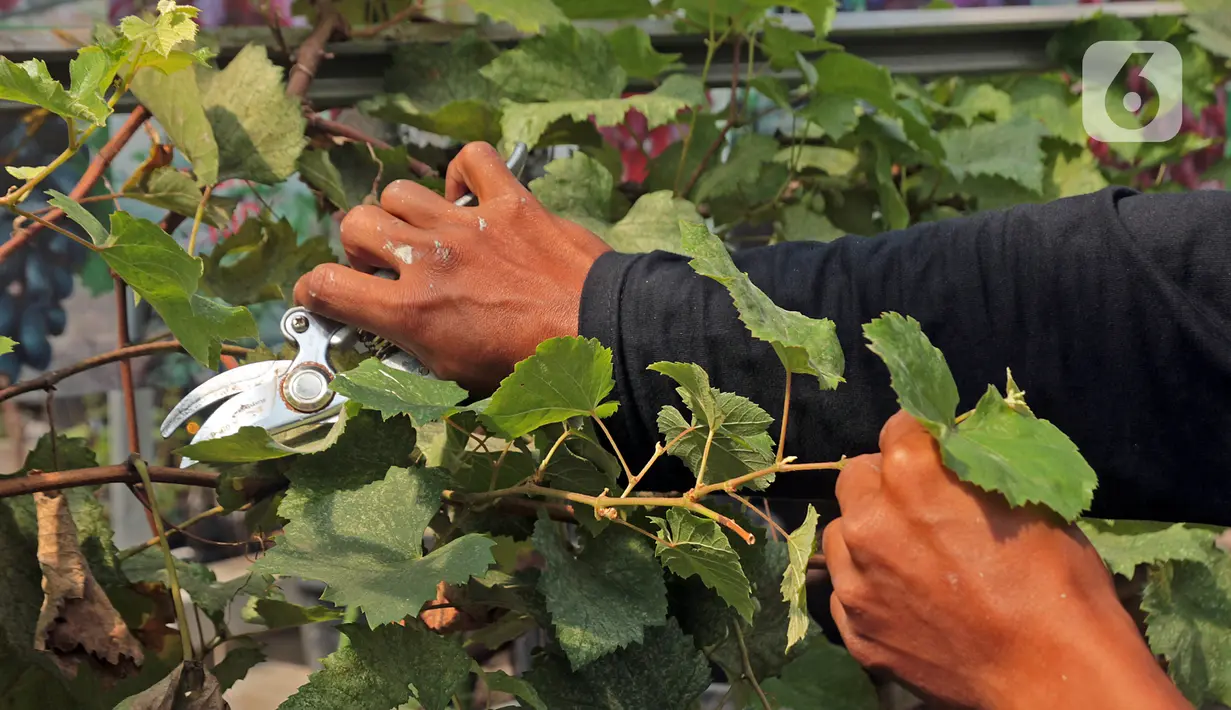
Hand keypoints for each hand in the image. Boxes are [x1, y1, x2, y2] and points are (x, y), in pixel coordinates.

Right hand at [293, 142, 611, 393]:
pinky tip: (468, 200)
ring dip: (404, 215)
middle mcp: (430, 262)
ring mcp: (468, 225)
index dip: (316, 290)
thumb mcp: (459, 379)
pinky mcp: (510, 202)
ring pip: (400, 193)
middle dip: (361, 248)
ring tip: (428, 235)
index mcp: (413, 313)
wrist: (600, 336)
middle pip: (356, 225)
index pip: (327, 286)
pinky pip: (470, 160)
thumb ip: (414, 352)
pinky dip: (463, 174)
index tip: (325, 293)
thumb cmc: (533, 368)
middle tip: (386, 267)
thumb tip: (388, 339)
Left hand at [822, 410, 1189, 709]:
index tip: (934, 452)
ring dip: (868, 533)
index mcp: (913, 477)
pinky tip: (906, 598)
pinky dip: (869, 585)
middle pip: (856, 478)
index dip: (920, 439)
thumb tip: (957, 446)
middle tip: (919, 504)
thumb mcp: (1028, 502)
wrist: (1054, 678)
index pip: (896, 429)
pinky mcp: (855, 628)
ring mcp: (856, 580)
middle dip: (885, 482)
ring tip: (908, 553)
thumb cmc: (1058, 584)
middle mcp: (871, 522)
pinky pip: (846, 588)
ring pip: (842, 534)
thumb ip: (974, 469)